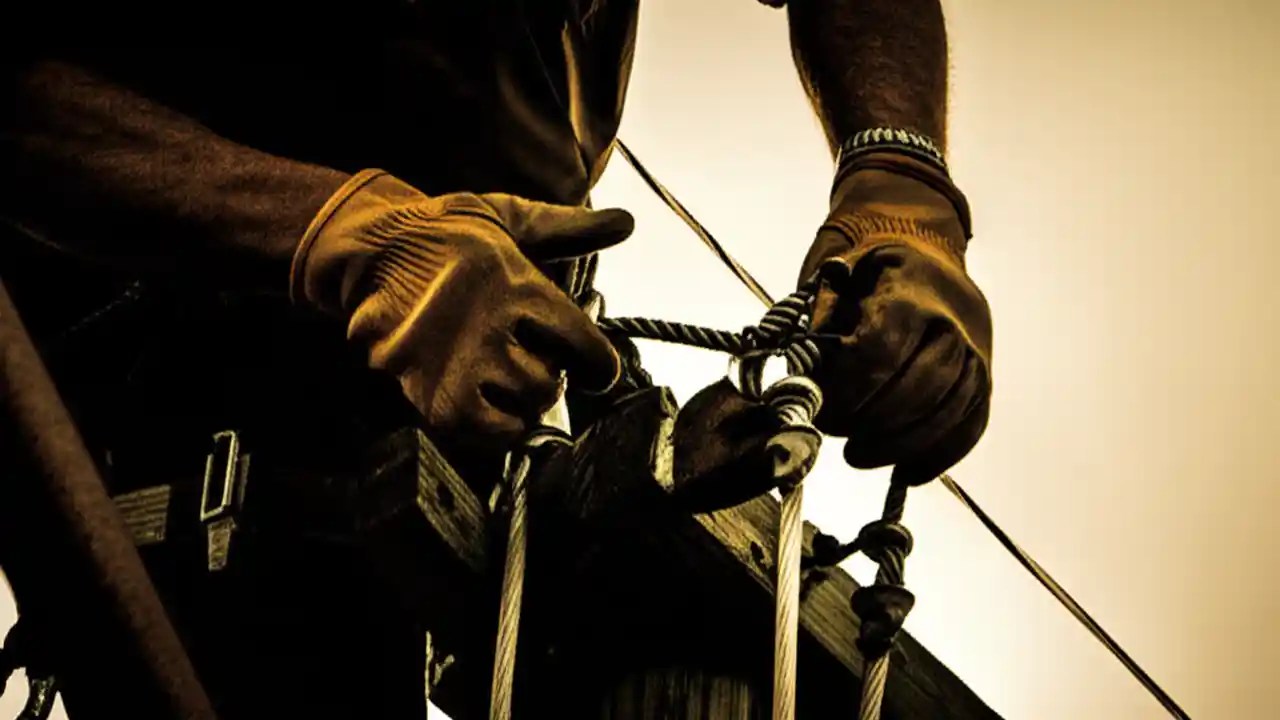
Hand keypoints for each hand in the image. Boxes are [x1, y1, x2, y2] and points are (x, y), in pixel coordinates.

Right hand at [290, 170, 632, 448]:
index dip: (599, 365)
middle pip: (552, 382)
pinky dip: (498, 425)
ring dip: (522, 397)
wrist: (369, 252)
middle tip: (530, 360)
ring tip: (505, 376)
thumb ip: (568, 228)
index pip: (584, 346)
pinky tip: (489, 400)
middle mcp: (493, 330)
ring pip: (524, 405)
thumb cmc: (446, 234)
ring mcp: (461, 367)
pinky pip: (491, 433)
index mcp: (519, 287)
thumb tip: (626, 223)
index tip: (596, 370)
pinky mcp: (436, 398)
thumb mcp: (509, 217)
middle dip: (550, 375)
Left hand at [799, 158, 992, 484]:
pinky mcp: (986, 376)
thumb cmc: (867, 270)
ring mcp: (977, 350)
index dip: (846, 390)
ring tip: (858, 456)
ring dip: (900, 444)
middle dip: (871, 422)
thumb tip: (795, 381)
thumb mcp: (834, 279)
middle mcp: (953, 320)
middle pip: (919, 387)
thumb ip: (818, 326)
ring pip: (949, 410)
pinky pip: (971, 424)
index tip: (818, 407)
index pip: (880, 352)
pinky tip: (906, 473)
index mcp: (909, 290)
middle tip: (835, 435)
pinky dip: (939, 455)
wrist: (925, 248)